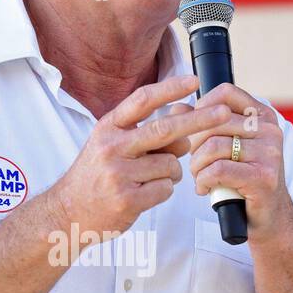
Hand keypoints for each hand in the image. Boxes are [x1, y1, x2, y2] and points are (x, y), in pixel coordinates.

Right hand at [51, 75, 230, 240]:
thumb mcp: (111, 144)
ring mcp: (119, 174)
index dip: (170, 89)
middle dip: (199, 120)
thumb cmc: (96, 175)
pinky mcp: (127, 200)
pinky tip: (146, 193)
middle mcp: (112, 147)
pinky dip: (164, 190)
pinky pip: (165, 189)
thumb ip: (145, 132)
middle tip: (223, 113)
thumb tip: (185, 121)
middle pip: (165, 129)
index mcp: (108, 128)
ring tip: (151, 177)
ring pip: (170, 165)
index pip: (142, 101)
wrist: (69, 211)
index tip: (194, 81)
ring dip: (172, 171)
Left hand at [168, 82, 291, 238]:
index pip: (225, 93)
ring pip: (213, 147)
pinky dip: (204, 180)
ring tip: (199, 177)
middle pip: (213, 122)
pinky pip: (218, 170)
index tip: (194, 131)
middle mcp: (269, 130)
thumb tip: (176, 107)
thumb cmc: (243, 178)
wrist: (268, 216)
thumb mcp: (225, 146)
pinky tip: (204, 188)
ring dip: (197, 166)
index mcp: (262, 116)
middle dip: (194, 144)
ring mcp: (269, 153)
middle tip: (195, 163)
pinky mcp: (263, 177)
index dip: (201, 108)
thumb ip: (203, 124)